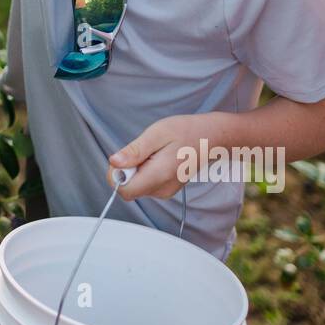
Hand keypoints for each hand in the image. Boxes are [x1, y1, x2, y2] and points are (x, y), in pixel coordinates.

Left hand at [108, 113, 222, 200]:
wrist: (210, 139)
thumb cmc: (186, 132)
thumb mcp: (157, 133)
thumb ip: (135, 150)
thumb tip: (114, 162)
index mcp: (160, 175)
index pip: (125, 190)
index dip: (117, 174)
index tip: (125, 158)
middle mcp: (162, 189)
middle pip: (128, 189)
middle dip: (126, 170)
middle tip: (142, 152)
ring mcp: (164, 192)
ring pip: (135, 187)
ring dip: (136, 170)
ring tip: (152, 153)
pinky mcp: (165, 190)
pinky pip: (144, 184)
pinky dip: (143, 172)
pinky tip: (156, 159)